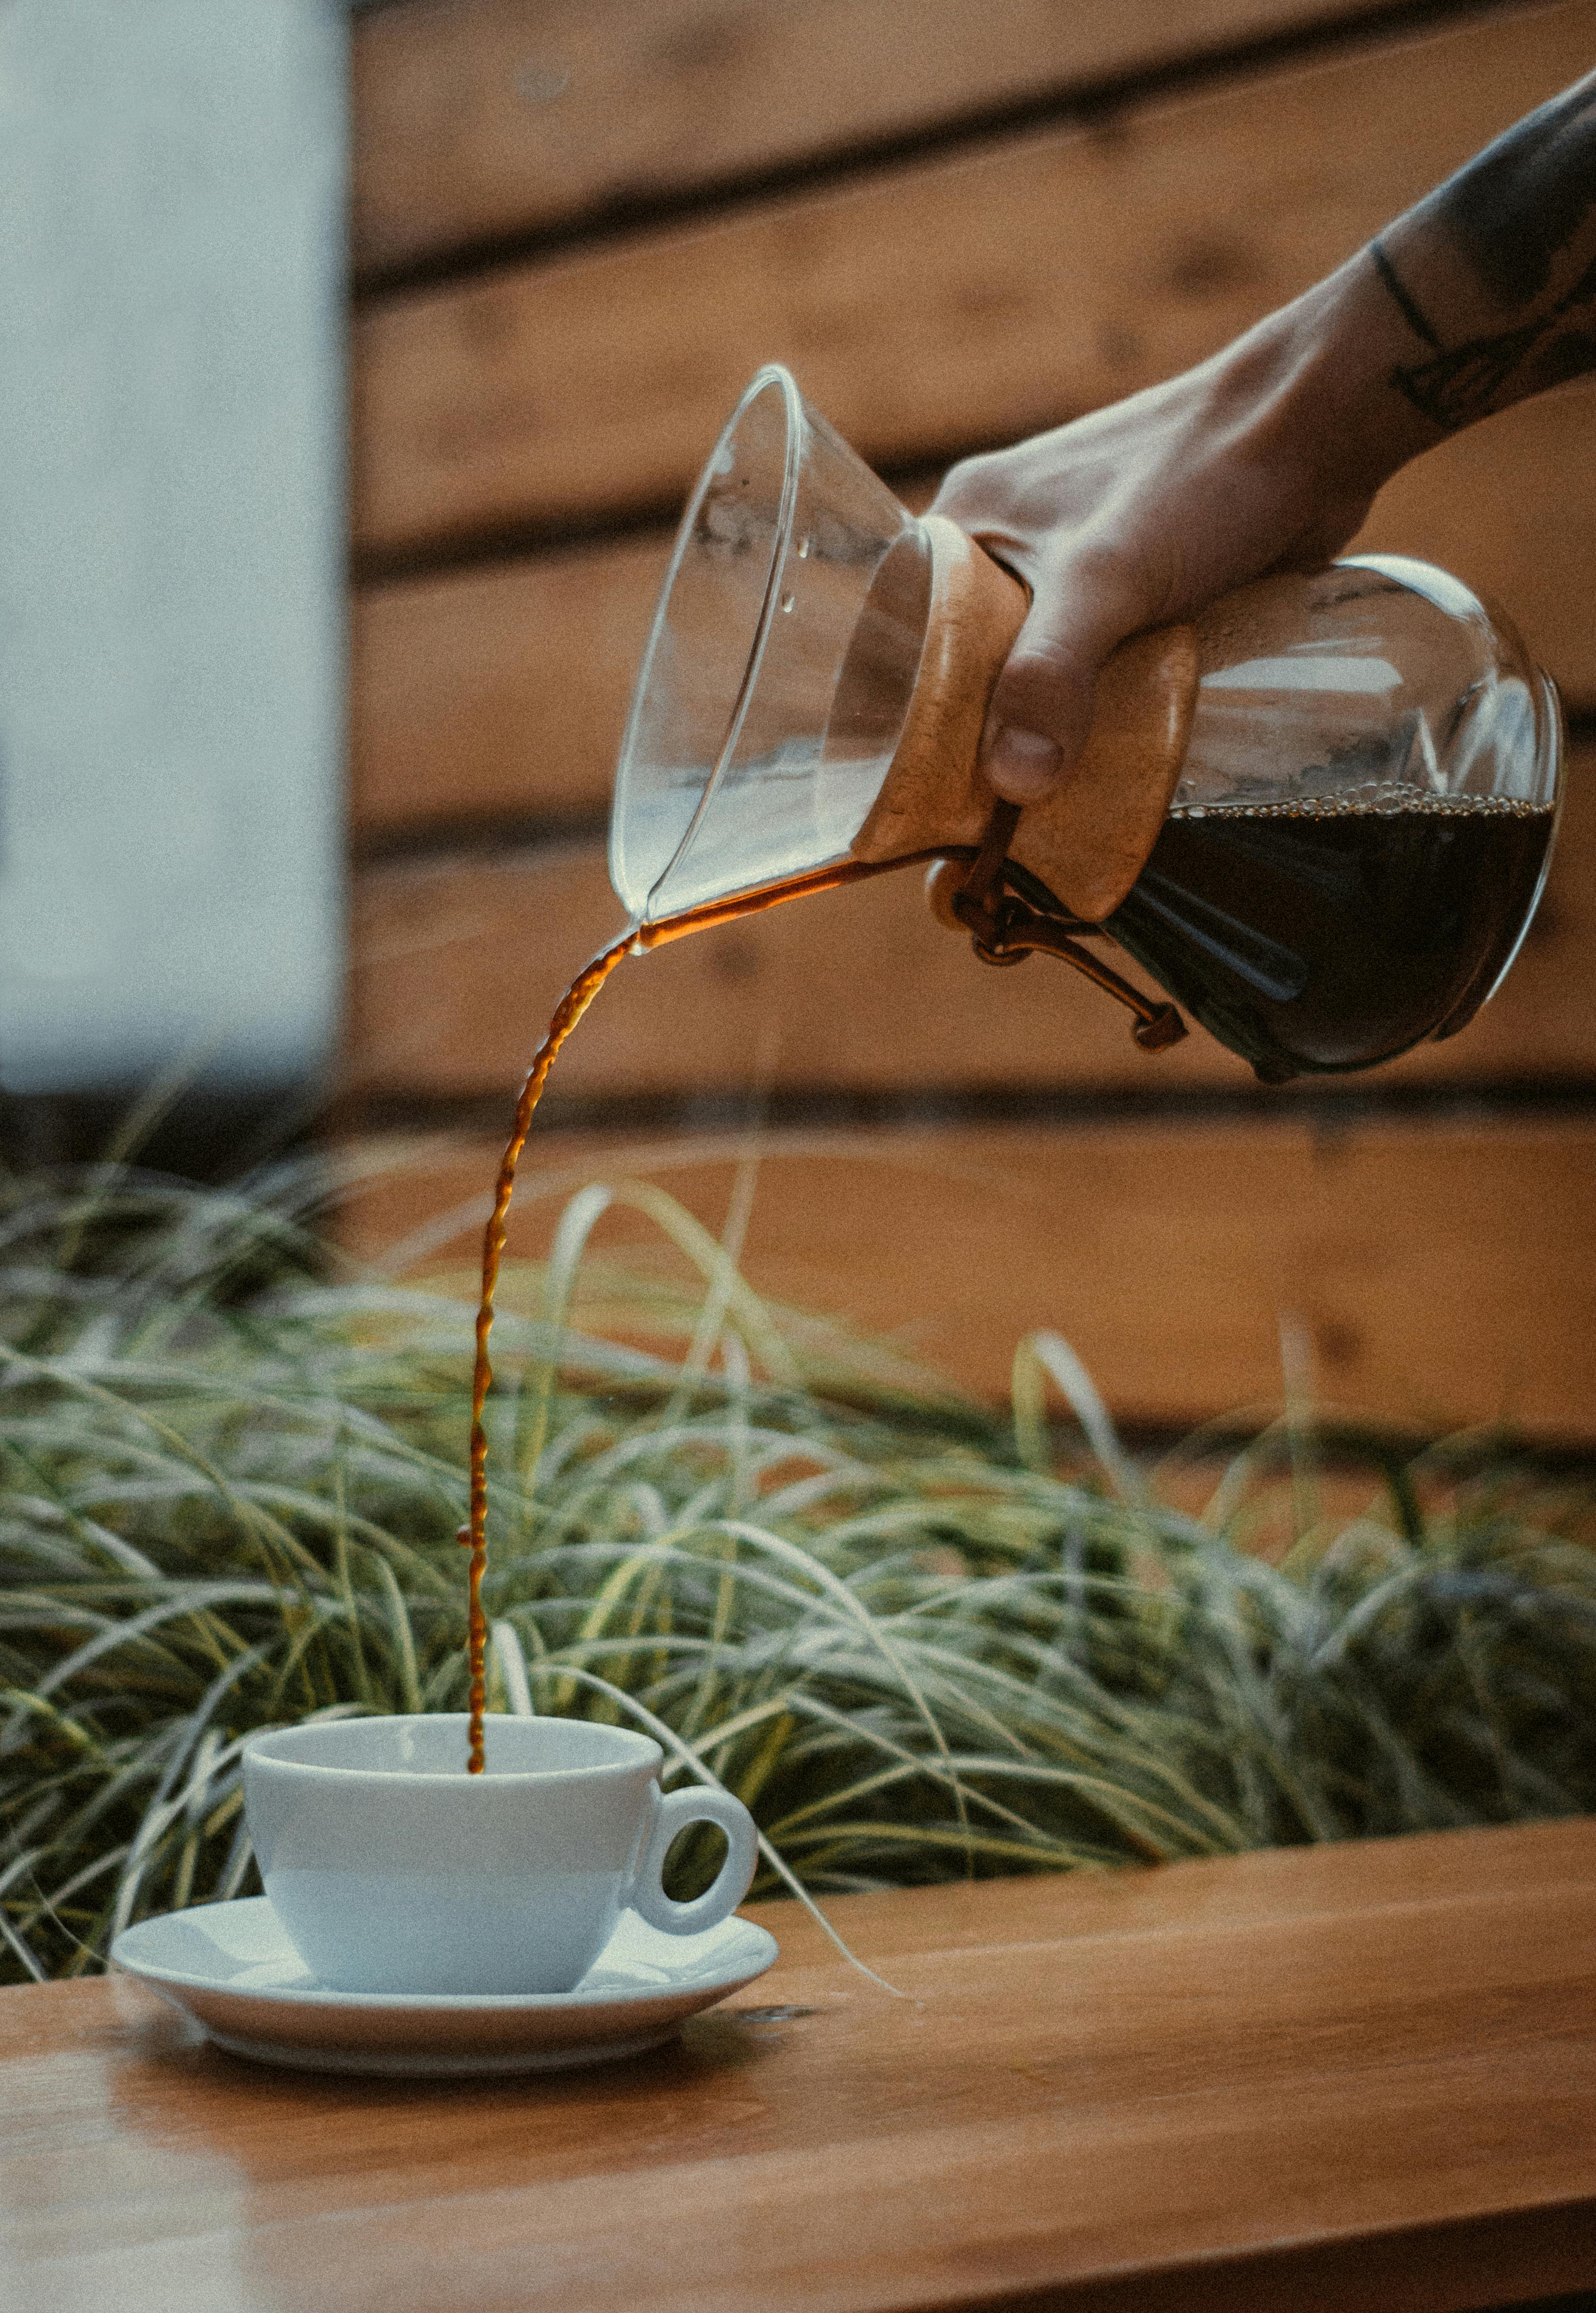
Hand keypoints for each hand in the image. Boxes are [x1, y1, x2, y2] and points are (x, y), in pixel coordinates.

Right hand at [930, 268, 1432, 802]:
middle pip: (974, 665)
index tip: (920, 790)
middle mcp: (1013, 542)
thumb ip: (1050, 675)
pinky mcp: (1142, 589)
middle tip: (993, 823)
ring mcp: (1080, 566)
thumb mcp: (1105, 579)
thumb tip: (1014, 783)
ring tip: (1055, 811)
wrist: (1318, 427)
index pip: (904, 633)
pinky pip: (1104, 668)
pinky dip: (1109, 712)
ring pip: (1045, 672)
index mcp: (969, 521)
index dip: (906, 711)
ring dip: (1056, 731)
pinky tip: (1119, 761)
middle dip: (987, 738)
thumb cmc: (1199, 477)